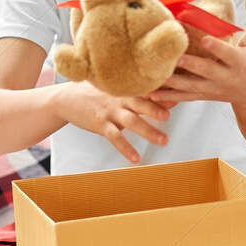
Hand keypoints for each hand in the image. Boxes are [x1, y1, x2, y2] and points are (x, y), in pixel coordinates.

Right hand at [56, 80, 172, 164]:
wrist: (66, 98)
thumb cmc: (97, 93)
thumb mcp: (117, 89)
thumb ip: (142, 94)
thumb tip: (171, 99)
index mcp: (126, 87)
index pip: (147, 88)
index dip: (162, 91)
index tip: (179, 93)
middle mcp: (120, 98)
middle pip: (141, 102)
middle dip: (156, 109)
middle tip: (169, 116)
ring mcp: (110, 111)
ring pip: (132, 121)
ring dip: (148, 131)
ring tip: (164, 140)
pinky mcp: (100, 124)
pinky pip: (115, 138)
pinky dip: (126, 148)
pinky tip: (136, 158)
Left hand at [149, 0, 245, 106]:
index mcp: (240, 62)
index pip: (229, 55)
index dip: (217, 48)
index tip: (205, 39)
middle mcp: (226, 78)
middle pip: (207, 71)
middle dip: (191, 65)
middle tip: (176, 57)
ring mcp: (213, 88)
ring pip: (191, 87)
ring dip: (173, 82)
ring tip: (156, 76)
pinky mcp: (203, 95)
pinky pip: (184, 97)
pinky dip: (168, 97)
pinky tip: (152, 94)